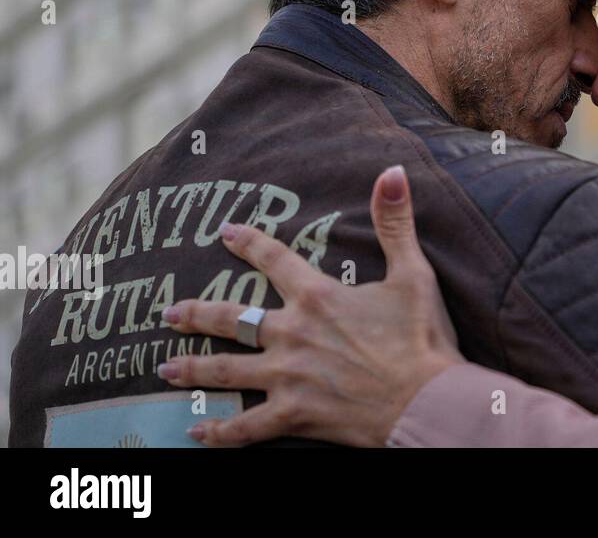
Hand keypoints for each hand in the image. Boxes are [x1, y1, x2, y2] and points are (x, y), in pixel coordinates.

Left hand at [159, 164, 463, 446]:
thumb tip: (393, 171)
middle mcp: (292, 334)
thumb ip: (395, 222)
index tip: (226, 233)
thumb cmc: (421, 337)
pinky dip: (218, 432)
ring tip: (166, 367)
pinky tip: (195, 432)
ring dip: (193, 368)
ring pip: (225, 371)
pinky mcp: (293, 415)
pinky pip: (244, 428)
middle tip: (169, 312)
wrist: (426, 400)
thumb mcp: (413, 273)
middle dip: (197, 314)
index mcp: (318, 297)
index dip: (249, 243)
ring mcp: (287, 377)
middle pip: (232, 320)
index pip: (274, 260)